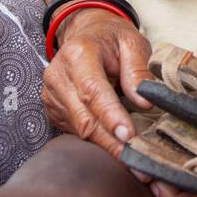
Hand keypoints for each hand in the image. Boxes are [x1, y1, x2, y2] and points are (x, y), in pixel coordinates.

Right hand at [41, 8, 154, 157]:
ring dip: (106, 147)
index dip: (111, 116)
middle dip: (111, 143)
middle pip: (84, 118)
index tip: (129, 136)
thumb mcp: (132, 42)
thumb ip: (138, 69)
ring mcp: (52, 95)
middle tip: (137, 161)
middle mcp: (58, 75)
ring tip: (133, 160)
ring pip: (79, 130)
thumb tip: (145, 102)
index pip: (93, 90)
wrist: (86, 34)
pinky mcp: (53, 110)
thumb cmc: (112, 39)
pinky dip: (96, 142)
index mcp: (78, 54)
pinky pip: (75, 132)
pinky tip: (116, 148)